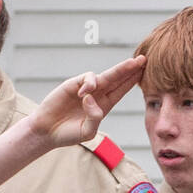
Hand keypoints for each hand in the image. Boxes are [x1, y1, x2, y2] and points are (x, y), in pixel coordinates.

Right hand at [29, 57, 145, 147]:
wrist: (46, 131)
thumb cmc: (68, 134)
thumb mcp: (87, 132)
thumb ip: (94, 117)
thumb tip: (92, 97)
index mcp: (104, 106)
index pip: (122, 90)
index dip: (133, 80)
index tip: (145, 72)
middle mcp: (98, 94)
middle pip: (118, 79)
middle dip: (131, 68)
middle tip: (144, 59)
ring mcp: (86, 88)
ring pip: (106, 75)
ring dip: (119, 70)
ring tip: (130, 65)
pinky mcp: (73, 84)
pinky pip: (87, 78)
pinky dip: (88, 84)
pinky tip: (83, 95)